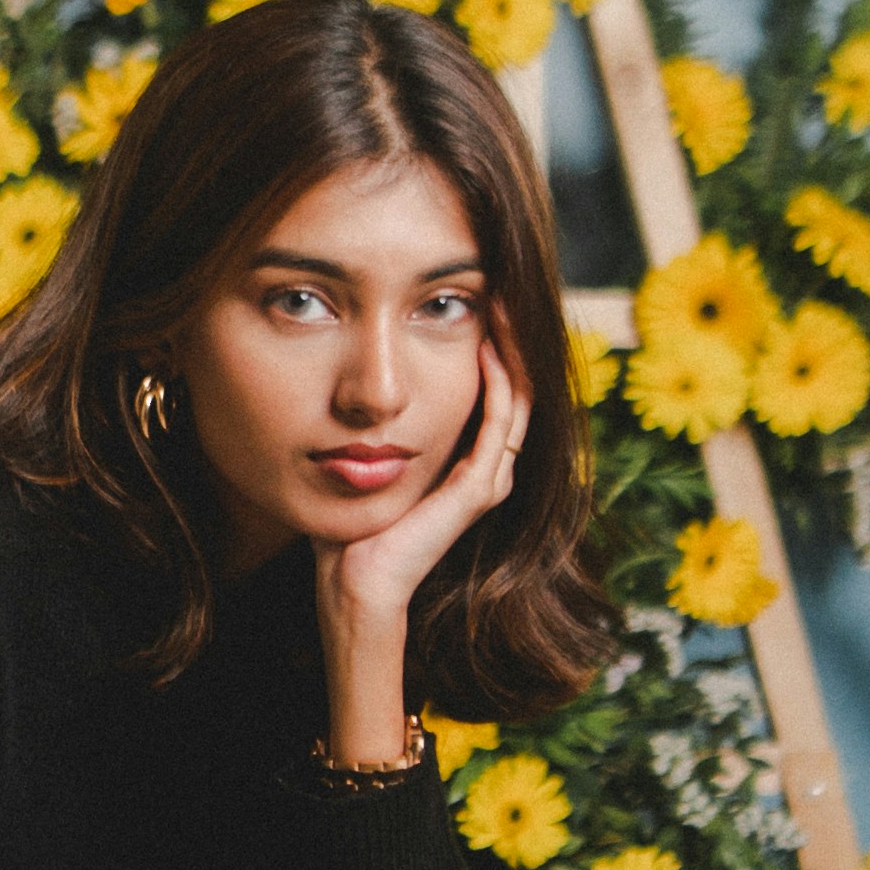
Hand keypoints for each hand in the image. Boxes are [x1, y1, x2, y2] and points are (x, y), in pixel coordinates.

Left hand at [312, 334, 531, 756]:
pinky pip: (499, 422)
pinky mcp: (476, 491)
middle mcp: (488, 470)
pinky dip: (498, 382)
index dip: (496, 346)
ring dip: (513, 350)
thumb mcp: (365, 459)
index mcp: (468, 464)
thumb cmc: (350, 526)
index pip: (498, 393)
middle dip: (512, 338)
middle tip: (501, 289)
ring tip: (502, 306)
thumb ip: (374, 427)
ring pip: (519, 400)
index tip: (480, 300)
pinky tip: (486, 348)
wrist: (352, 580)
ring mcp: (487, 480)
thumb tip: (355, 386)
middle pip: (519, 389)